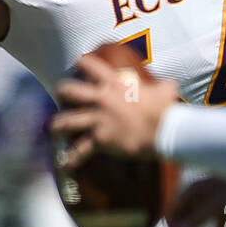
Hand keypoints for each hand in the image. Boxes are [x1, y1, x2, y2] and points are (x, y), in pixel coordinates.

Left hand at [49, 53, 179, 168]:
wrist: (164, 131)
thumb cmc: (165, 110)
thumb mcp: (166, 91)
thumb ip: (164, 86)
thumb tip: (172, 85)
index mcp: (115, 84)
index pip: (91, 66)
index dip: (82, 62)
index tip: (77, 61)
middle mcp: (101, 99)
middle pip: (71, 90)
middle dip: (62, 91)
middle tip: (60, 93)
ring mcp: (98, 119)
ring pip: (67, 120)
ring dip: (58, 124)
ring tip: (53, 128)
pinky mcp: (100, 139)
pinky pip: (81, 151)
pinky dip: (72, 159)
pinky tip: (64, 165)